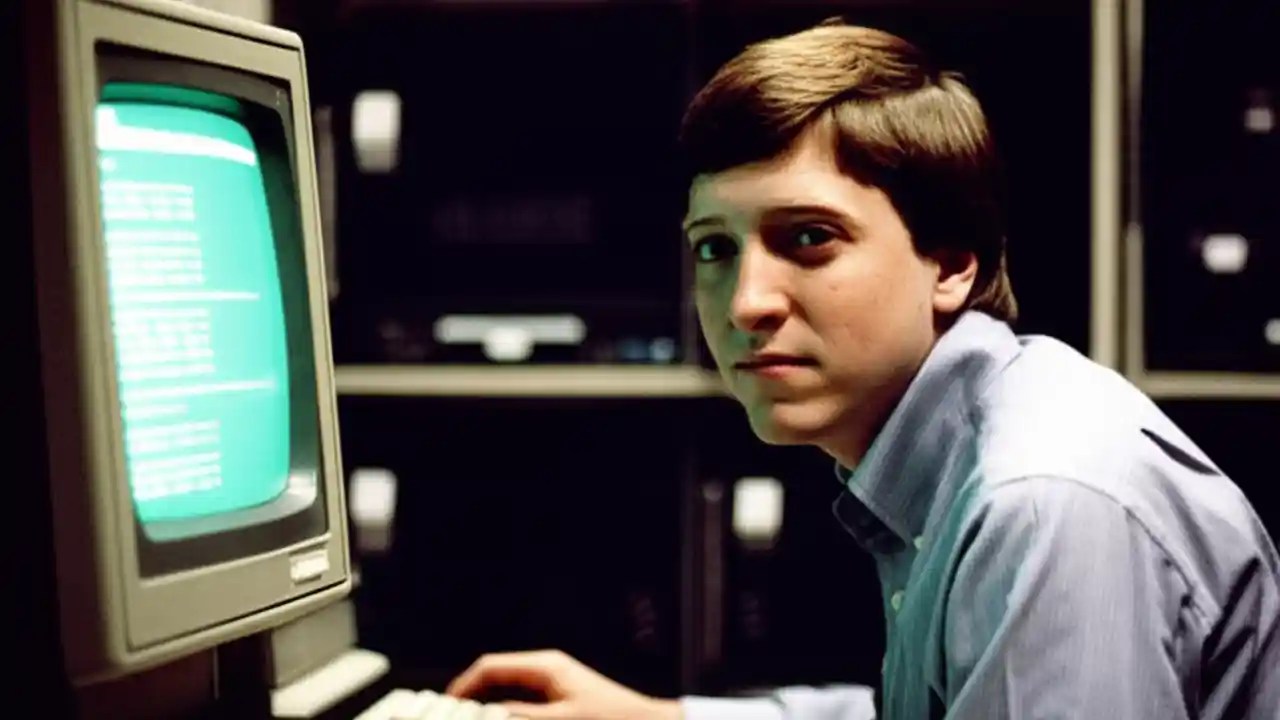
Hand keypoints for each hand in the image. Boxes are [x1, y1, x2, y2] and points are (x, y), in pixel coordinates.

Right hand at [445, 649, 682, 719]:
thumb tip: (484, 714)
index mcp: (545, 666)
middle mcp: (547, 671)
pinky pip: (524, 706)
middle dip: (473, 698)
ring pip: (508, 695)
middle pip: (496, 679)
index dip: (463, 686)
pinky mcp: (560, 703)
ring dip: (491, 708)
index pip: (490, 667)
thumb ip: (519, 717)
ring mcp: (554, 686)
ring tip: (473, 719)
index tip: (444, 706)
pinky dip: (509, 714)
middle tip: (454, 716)